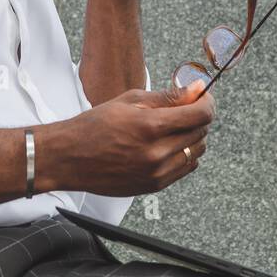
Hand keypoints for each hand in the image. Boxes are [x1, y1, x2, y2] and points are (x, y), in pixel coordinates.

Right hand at [40, 81, 214, 196]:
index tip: (204, 97)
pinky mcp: (154, 186)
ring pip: (196, 152)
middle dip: (198, 117)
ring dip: (192, 137)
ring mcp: (156, 173)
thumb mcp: (130, 100)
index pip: (200, 115)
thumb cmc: (95, 126)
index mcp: (150, 126)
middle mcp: (156, 153)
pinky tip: (167, 145)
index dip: (207, 103)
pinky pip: (185, 168)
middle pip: (201, 133)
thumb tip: (197, 90)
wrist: (69, 158)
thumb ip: (168, 97)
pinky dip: (184, 154)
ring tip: (173, 128)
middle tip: (186, 109)